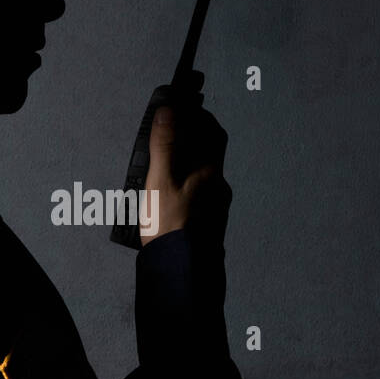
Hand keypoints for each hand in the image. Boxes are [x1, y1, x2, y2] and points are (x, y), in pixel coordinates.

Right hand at [140, 90, 231, 246]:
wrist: (183, 271)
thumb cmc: (172, 228)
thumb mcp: (161, 181)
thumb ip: (165, 145)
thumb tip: (169, 111)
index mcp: (211, 173)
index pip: (213, 133)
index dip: (201, 117)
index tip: (188, 107)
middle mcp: (218, 188)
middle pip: (210, 154)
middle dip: (195, 139)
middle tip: (177, 130)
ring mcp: (215, 207)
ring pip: (205, 175)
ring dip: (190, 163)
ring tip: (168, 161)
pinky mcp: (208, 224)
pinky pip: (200, 194)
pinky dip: (188, 184)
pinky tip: (172, 192)